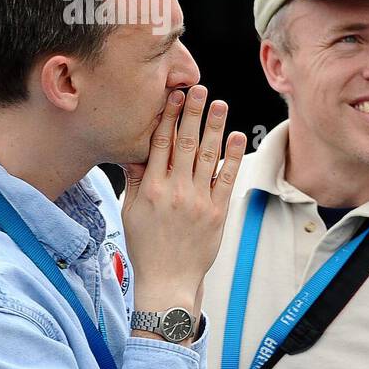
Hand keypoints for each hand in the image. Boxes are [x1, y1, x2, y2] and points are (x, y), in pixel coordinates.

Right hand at [120, 85, 246, 315]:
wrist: (168, 279)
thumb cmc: (146, 245)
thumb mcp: (131, 211)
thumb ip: (137, 180)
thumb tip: (135, 150)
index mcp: (152, 188)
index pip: (161, 144)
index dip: (169, 117)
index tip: (175, 96)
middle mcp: (176, 191)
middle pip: (186, 144)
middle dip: (194, 114)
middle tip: (200, 89)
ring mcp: (199, 201)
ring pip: (208, 156)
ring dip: (216, 127)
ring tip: (220, 105)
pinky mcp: (217, 212)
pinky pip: (227, 178)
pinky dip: (233, 157)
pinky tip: (238, 136)